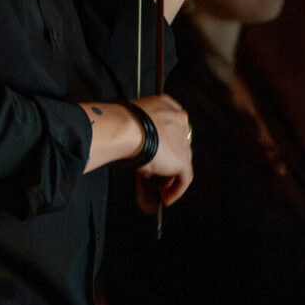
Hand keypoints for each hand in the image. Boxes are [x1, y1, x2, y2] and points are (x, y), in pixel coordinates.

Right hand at [130, 94, 192, 211]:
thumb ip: (139, 134)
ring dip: (167, 176)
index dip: (163, 143)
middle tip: (153, 174)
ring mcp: (182, 141)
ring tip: (154, 186)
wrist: (125, 128)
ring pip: (179, 162)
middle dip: (165, 162)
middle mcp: (180, 120)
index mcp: (167, 106)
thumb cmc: (120, 123)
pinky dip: (175, 191)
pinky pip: (183, 179)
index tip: (156, 155)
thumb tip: (138, 156)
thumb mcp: (131, 123)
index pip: (170, 127)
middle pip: (176, 146)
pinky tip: (166, 199)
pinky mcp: (182, 160)